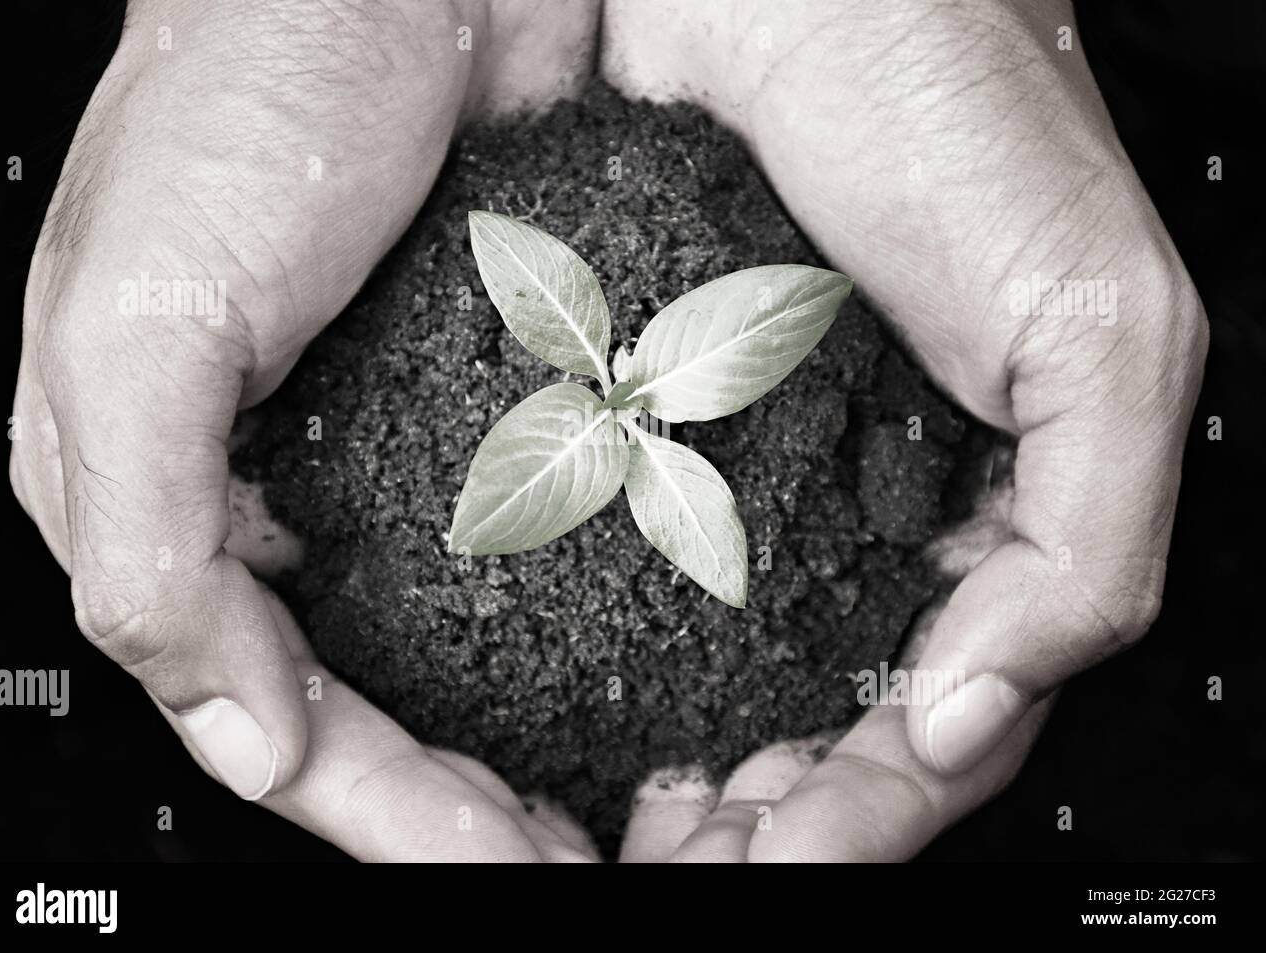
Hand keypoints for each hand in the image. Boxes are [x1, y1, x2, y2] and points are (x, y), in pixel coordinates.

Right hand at [10, 0, 600, 860]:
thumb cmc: (242, 99)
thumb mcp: (137, 322)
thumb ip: (153, 540)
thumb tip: (237, 733)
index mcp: (170, 500)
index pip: (268, 711)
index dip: (378, 809)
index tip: (494, 860)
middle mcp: (283, 502)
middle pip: (367, 709)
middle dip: (457, 802)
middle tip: (568, 856)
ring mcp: (392, 465)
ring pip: (454, 652)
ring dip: (521, 737)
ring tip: (610, 807)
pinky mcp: (489, 411)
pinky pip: (529, 554)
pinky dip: (571, 626)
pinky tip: (633, 671)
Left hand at [605, 0, 1207, 859]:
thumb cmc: (958, 114)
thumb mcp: (1100, 328)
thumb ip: (1085, 534)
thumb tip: (975, 707)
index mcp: (978, 515)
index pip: (939, 709)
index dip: (877, 801)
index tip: (797, 856)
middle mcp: (856, 513)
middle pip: (820, 713)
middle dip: (771, 813)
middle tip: (696, 866)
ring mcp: (749, 477)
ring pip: (721, 667)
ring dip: (686, 768)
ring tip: (633, 833)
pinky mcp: (652, 425)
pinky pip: (629, 569)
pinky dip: (608, 656)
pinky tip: (573, 712)